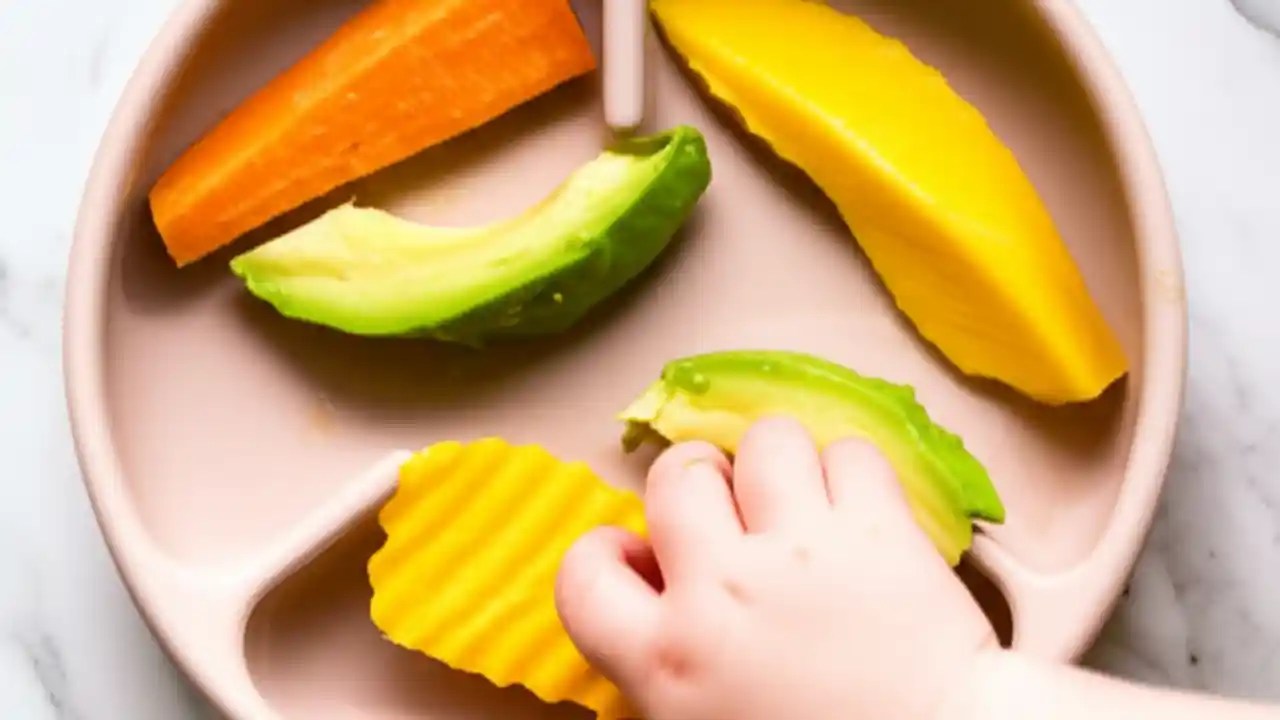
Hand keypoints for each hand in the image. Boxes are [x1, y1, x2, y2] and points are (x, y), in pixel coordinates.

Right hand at [555, 417, 998, 719]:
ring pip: (763, 440)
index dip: (605, 552)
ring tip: (797, 497)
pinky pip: (849, 450)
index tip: (637, 554)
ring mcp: (802, 551)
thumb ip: (663, 656)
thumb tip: (659, 582)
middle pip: (676, 475)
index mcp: (667, 658)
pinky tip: (856, 506)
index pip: (584, 573)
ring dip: (775, 463)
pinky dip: (851, 470)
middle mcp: (724, 589)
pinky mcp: (879, 529)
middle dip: (697, 483)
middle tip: (726, 509)